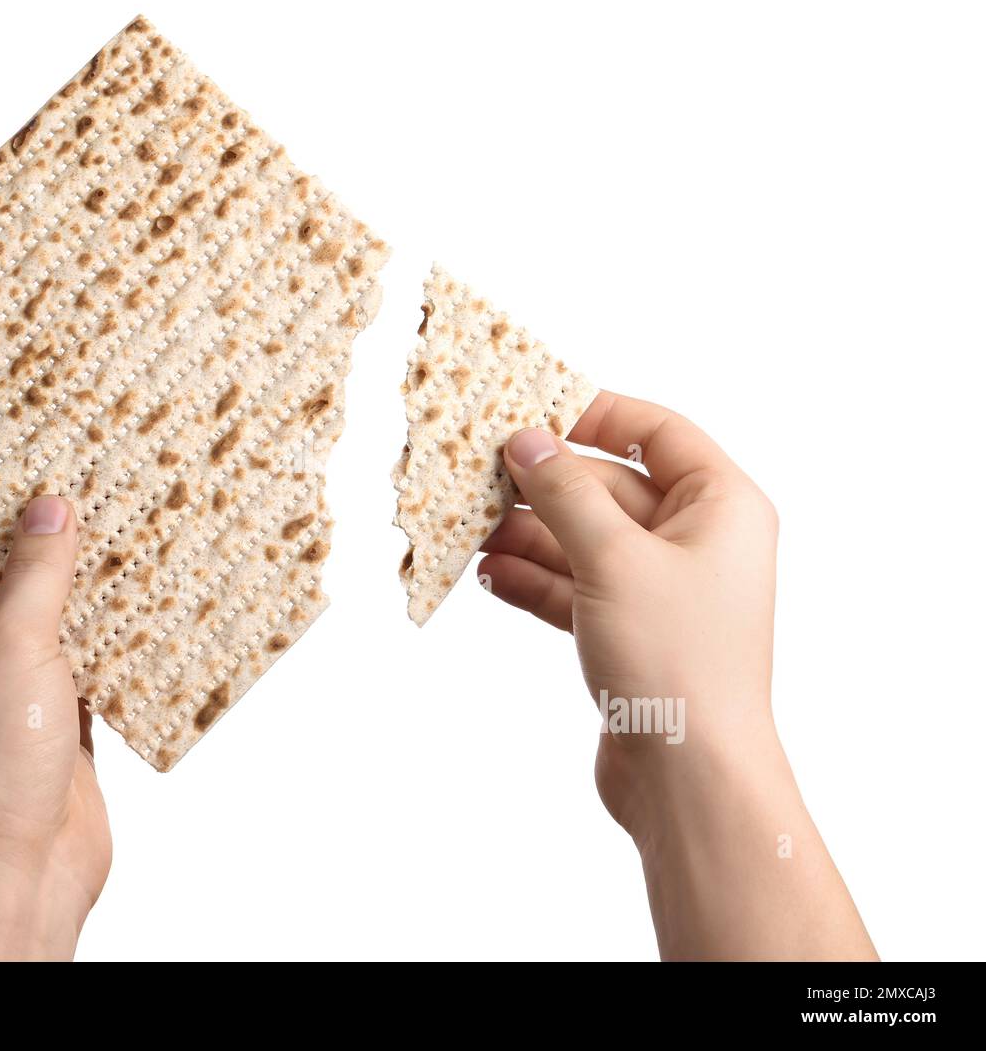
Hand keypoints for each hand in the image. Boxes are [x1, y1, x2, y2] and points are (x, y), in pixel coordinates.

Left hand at [0, 496, 110, 959]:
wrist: (21, 869)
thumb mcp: (14, 649)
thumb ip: (37, 574)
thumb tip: (51, 507)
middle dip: (28, 527)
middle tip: (74, 472)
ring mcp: (1, 683)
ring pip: (37, 609)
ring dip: (75, 576)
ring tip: (120, 517)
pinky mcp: (49, 712)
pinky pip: (76, 651)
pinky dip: (105, 626)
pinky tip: (145, 591)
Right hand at [478, 391, 875, 959]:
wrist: (691, 779)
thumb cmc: (676, 660)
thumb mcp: (613, 560)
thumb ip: (565, 493)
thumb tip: (526, 440)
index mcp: (721, 506)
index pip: (657, 431)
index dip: (595, 413)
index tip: (532, 410)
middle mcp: (698, 542)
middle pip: (609, 488)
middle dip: (543, 486)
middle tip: (477, 473)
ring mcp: (662, 590)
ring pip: (585, 541)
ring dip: (528, 535)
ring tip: (469, 528)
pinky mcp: (632, 633)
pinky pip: (576, 589)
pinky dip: (535, 581)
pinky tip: (489, 575)